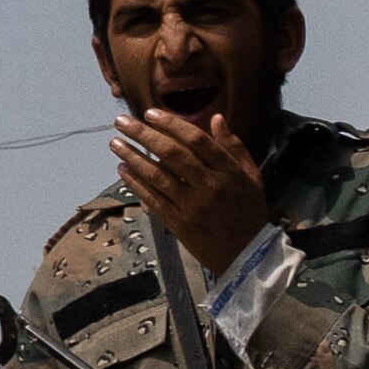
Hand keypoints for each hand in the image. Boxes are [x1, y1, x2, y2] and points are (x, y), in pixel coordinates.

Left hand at [108, 107, 268, 274]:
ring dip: (133, 157)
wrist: (247, 255)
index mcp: (230, 173)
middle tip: (122, 122)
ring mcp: (192, 206)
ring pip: (158, 176)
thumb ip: (235, 148)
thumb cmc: (249, 211)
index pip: (198, 141)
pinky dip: (136, 183)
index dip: (172, 125)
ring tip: (115, 143)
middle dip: (144, 135)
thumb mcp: (252, 177)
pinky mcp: (179, 223)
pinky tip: (122, 170)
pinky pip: (153, 199)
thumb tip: (216, 118)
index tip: (150, 113)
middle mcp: (210, 187)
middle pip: (173, 154)